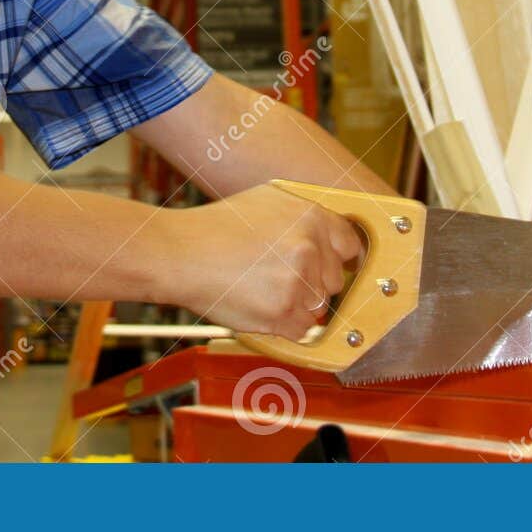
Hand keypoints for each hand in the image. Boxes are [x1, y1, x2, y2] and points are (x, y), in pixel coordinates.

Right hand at [160, 183, 364, 339]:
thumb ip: (304, 219)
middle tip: (277, 276)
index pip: (350, 244)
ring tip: (260, 287)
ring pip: (317, 307)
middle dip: (312, 283)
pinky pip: (302, 330)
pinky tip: (257, 304)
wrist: (181, 253)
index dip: (338, 258)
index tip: (332, 267)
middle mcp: (310, 247)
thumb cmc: (216, 228)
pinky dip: (283, 325)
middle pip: (335, 281)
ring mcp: (298, 281)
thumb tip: (330, 238)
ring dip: (296, 305)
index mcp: (310, 217)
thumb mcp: (267, 201)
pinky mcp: (283, 312)